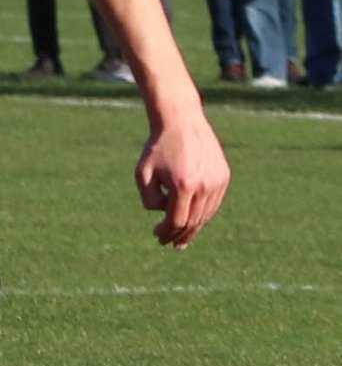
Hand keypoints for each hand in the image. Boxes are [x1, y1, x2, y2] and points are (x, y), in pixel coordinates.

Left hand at [135, 114, 229, 249]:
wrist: (181, 121)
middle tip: (169, 244)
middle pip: (193, 221)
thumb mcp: (143, 175)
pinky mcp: (224, 176)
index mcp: (184, 186)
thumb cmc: (158, 148)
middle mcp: (205, 185)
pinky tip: (194, 221)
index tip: (156, 235)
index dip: (166, 232)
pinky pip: (214, 202)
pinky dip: (204, 214)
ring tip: (182, 239)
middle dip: (179, 235)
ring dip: (193, 228)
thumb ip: (150, 200)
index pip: (176, 221)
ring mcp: (217, 181)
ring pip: (206, 214)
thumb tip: (163, 214)